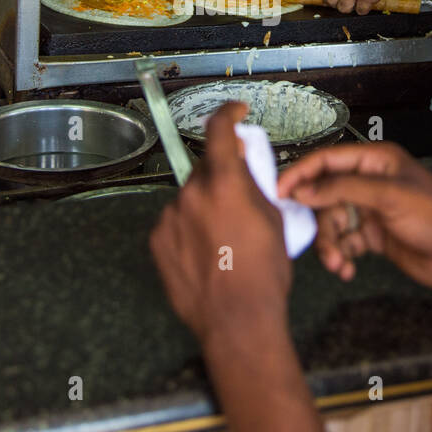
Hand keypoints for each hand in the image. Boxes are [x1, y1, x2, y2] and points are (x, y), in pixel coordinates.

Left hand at [149, 102, 291, 342]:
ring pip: (190, 198)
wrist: (237, 320)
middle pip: (206, 169)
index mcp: (225, 184)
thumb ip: (254, 185)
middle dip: (222, 177)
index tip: (235, 111)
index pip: (219, 129)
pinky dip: (189, 228)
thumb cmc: (264, 273)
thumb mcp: (274, 220)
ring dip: (205, 206)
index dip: (227, 112)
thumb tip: (242, 166)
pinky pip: (176, 222)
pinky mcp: (158, 240)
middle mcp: (192, 193)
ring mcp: (170, 217)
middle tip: (239, 203)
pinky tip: (206, 253)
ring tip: (223, 241)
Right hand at [277, 142, 431, 288]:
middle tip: (322, 247)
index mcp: (373, 161)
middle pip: (324, 197)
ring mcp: (370, 210)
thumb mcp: (388, 197)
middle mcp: (369, 182)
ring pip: (332, 223)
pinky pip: (344, 243)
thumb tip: (301, 190)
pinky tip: (347, 271)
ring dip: (330, 245)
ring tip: (338, 264)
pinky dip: (342, 256)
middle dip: (320, 224)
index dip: (300, 175)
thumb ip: (342, 190)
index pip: (326, 161)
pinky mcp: (373, 236)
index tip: (279, 194)